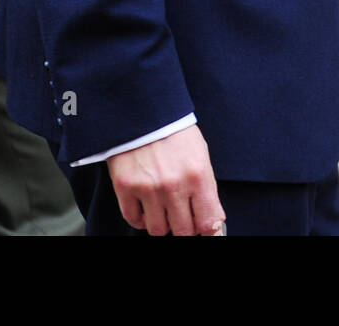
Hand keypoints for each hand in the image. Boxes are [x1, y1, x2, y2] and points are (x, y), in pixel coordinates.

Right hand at [107, 125, 225, 235]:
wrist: (141, 105)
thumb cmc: (172, 129)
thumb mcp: (199, 153)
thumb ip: (207, 189)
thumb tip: (213, 221)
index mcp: (197, 175)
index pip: (208, 223)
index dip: (208, 230)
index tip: (203, 228)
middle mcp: (174, 185)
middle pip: (183, 231)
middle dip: (184, 226)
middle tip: (181, 215)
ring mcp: (148, 187)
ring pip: (158, 230)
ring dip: (162, 223)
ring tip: (162, 208)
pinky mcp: (125, 186)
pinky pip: (133, 219)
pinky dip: (139, 218)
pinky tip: (144, 206)